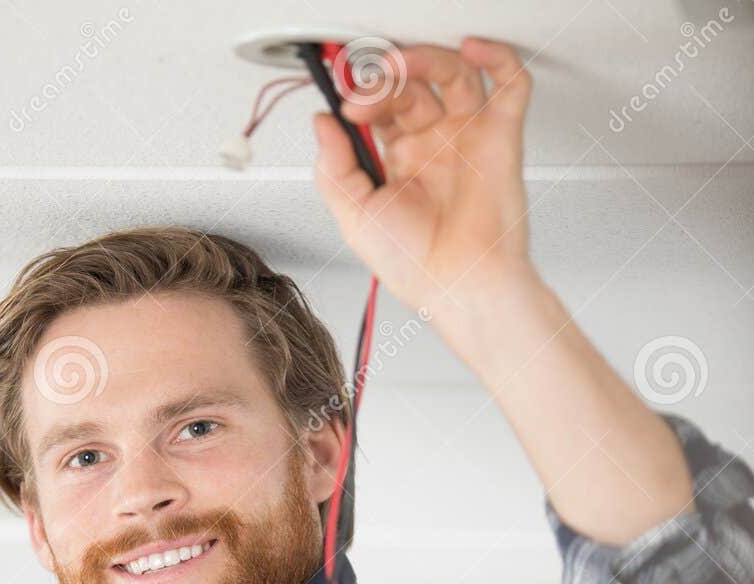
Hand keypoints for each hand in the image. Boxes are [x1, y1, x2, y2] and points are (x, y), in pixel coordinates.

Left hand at [312, 38, 534, 330]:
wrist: (458, 286)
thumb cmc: (415, 266)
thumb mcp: (354, 216)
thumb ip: (333, 168)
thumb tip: (321, 123)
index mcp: (401, 161)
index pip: (380, 108)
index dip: (361, 97)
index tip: (344, 103)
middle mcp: (435, 144)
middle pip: (412, 85)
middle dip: (385, 80)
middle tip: (366, 91)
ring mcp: (468, 137)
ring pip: (452, 73)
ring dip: (424, 60)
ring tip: (400, 67)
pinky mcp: (501, 136)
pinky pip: (510, 83)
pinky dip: (497, 57)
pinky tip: (472, 49)